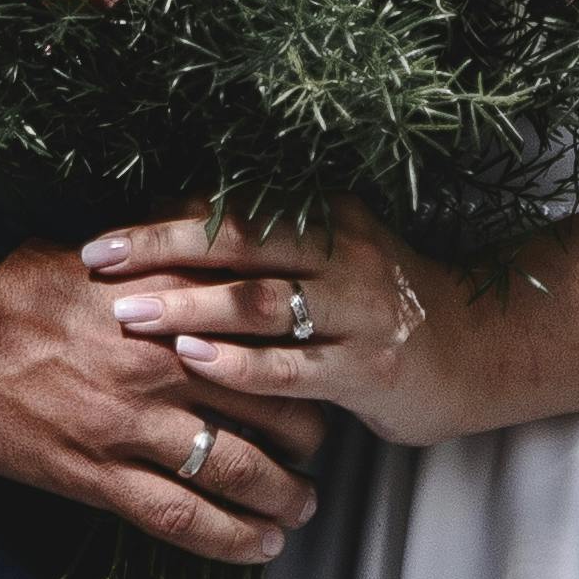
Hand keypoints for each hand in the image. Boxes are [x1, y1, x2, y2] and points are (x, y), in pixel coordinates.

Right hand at [0, 238, 326, 562]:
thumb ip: (170, 272)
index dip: (304, 364)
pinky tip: (257, 547)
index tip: (318, 379)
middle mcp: (163, 360)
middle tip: (318, 455)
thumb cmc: (11, 286)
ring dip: (282, 498)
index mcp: (170, 301)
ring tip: (299, 510)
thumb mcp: (106, 259)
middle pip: (272, 408)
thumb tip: (217, 267)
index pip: (268, 337)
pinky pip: (180, 516)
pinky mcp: (94, 471)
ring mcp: (131, 421)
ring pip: (238, 471)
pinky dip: (229, 538)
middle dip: (308, 441)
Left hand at [94, 204, 496, 449]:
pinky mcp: (369, 369)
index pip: (237, 209)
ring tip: (129, 314)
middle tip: (101, 263)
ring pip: (260, 302)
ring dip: (188, 306)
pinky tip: (190, 360)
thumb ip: (263, 243)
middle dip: (163, 250)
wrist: (477, 355)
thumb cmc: (380, 306)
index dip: (167, 220)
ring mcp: (360, 311)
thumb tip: (169, 218)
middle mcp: (346, 254)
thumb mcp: (331, 258)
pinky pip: (291, 367)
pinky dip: (236, 363)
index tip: (106, 237)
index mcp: (330, 217)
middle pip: (240, 242)